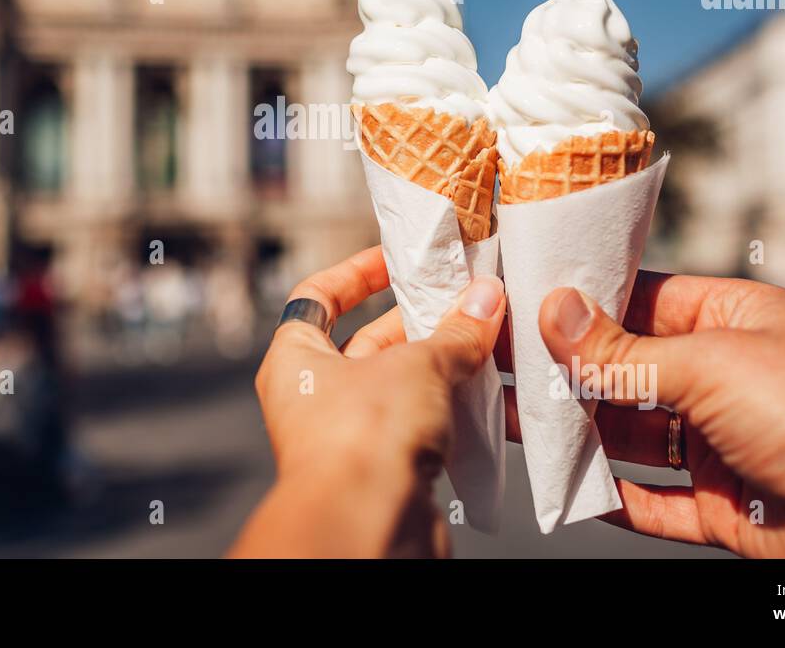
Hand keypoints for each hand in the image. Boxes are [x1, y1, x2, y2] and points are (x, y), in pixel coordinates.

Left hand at [229, 246, 505, 557]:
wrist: (365, 526)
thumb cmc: (362, 438)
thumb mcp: (416, 364)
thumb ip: (454, 332)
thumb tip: (484, 299)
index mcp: (295, 359)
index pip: (315, 298)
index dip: (355, 273)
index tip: (395, 258)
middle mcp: (314, 396)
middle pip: (368, 342)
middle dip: (419, 321)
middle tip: (465, 299)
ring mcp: (349, 436)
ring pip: (401, 386)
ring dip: (444, 365)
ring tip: (488, 339)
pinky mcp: (384, 470)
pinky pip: (421, 427)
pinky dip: (452, 409)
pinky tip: (490, 394)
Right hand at [532, 272, 784, 557]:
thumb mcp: (711, 362)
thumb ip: (624, 350)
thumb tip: (554, 312)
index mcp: (730, 320)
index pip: (638, 302)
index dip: (577, 303)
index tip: (516, 300)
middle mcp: (724, 378)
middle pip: (625, 371)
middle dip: (563, 370)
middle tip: (492, 362)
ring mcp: (723, 444)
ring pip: (631, 435)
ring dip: (574, 431)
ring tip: (507, 419)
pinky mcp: (725, 507)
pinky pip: (655, 501)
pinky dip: (611, 497)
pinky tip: (568, 487)